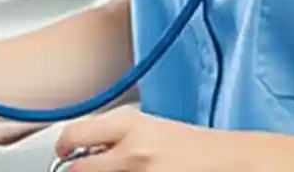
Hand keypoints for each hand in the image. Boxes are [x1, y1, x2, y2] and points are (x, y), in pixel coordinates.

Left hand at [54, 106, 231, 170]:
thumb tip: (83, 148)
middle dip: (81, 171)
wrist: (229, 162)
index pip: (73, 136)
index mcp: (129, 126)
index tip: (64, 152)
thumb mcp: (148, 128)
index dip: (64, 147)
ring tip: (125, 170)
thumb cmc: (193, 146)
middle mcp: (132, 153)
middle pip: (79, 170)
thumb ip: (114, 135)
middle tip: (87, 169)